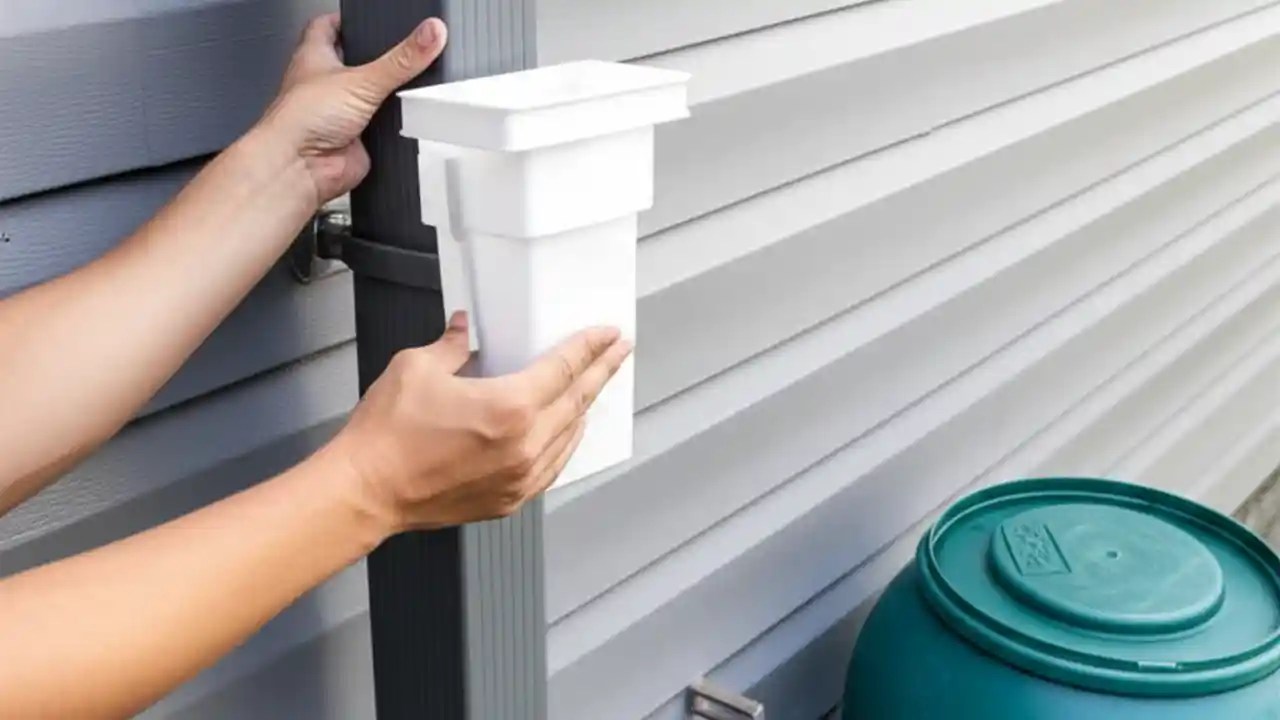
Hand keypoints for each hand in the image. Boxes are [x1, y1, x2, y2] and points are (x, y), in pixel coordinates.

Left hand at [259, 14, 446, 205]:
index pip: (327, 27)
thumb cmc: (301, 119)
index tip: (364, 21)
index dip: (346, 21)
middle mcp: (325, 85)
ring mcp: (340, 113)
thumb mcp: (362, 79)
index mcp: (315, 57)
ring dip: (386, 97)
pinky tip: (402, 123)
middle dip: (376, 61)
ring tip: (407, 88)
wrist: (300, 168)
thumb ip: (401, 59)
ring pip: (369, 97)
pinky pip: (380, 128)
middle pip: (354, 64)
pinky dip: (392, 127)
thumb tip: (431, 33)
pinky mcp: (355, 139)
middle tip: (396, 55)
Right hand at [327, 313, 632, 532]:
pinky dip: (564, 444)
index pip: (565, 369)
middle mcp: (525, 446)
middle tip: (618, 353)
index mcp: (509, 407)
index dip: (590, 348)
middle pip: (577, 401)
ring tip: (593, 388)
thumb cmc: (387, 435)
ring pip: (570, 437)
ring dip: (584, 409)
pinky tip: (565, 433)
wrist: (367, 490)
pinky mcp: (509, 500)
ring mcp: (520, 477)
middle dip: (601, 372)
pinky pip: (552, 468)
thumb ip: (452, 345)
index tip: (608, 335)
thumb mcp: (417, 367)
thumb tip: (465, 330)